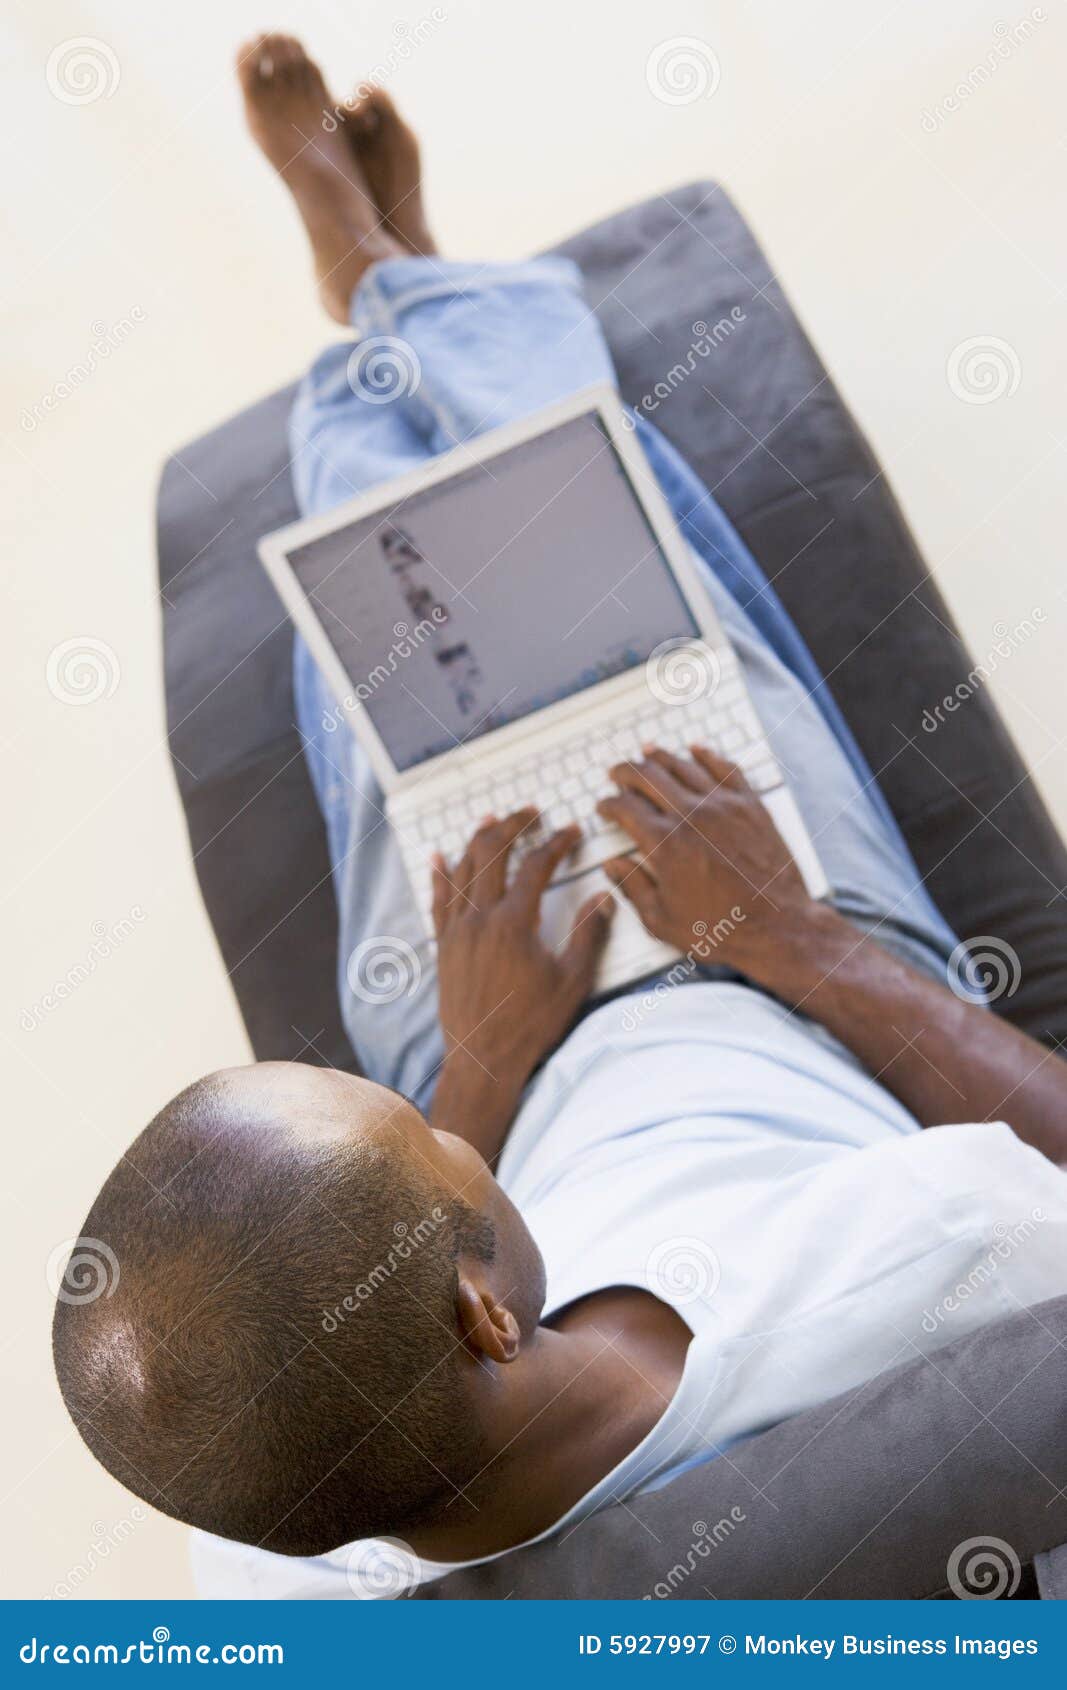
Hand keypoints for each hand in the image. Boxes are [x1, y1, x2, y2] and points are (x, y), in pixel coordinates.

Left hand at [432, 808, 613, 1093]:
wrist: (483, 1059)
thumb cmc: (531, 1024)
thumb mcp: (572, 981)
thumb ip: (588, 934)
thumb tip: (604, 897)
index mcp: (514, 922)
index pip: (536, 865)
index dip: (556, 842)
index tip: (571, 831)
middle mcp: (479, 918)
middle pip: (492, 853)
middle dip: (512, 825)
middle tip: (531, 813)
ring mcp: (457, 930)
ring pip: (462, 869)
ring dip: (478, 840)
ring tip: (494, 821)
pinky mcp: (444, 945)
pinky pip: (437, 899)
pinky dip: (439, 873)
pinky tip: (440, 856)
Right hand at [597, 744, 819, 986]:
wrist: (777, 927)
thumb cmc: (722, 929)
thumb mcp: (662, 920)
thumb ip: (632, 887)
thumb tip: (612, 866)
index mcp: (665, 843)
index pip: (625, 808)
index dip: (609, 804)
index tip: (605, 807)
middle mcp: (692, 816)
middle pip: (648, 777)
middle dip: (626, 771)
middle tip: (617, 773)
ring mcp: (724, 806)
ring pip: (684, 766)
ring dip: (660, 757)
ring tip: (647, 752)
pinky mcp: (751, 806)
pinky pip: (726, 768)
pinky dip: (708, 755)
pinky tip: (696, 749)